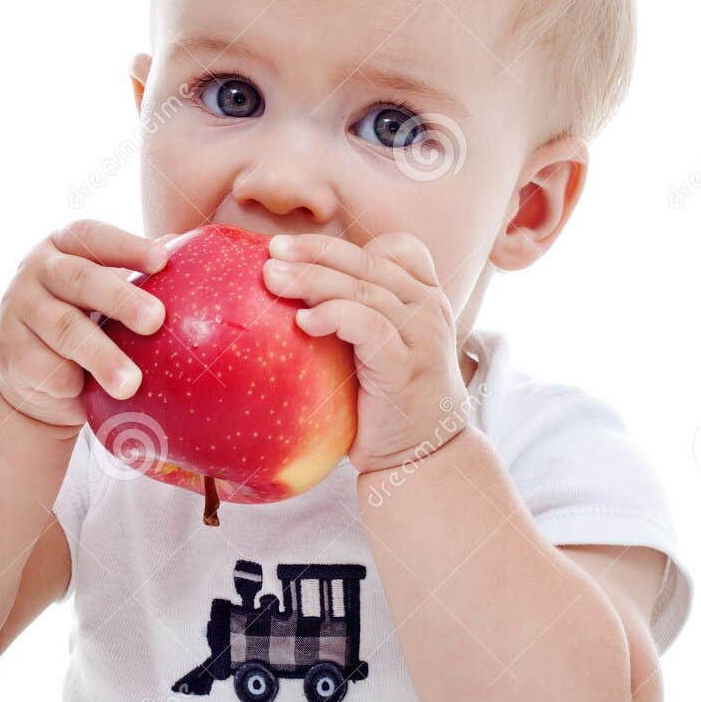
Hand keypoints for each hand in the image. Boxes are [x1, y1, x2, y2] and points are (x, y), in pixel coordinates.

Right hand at [0, 219, 168, 428]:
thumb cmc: (87, 319)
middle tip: (156, 320)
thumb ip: (139, 272)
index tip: (163, 260)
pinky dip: (73, 383)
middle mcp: (36, 270)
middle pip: (81, 280)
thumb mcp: (107, 291)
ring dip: (102, 357)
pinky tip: (88, 395)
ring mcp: (18, 311)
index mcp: (64, 245)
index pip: (93, 236)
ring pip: (66, 330)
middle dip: (121, 299)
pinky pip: (48, 368)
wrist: (34, 376)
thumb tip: (191, 249)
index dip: (127, 246)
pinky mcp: (11, 353)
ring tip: (132, 383)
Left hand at [261, 231, 470, 474]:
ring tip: (271, 277)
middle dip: (314, 251)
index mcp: (424, 297)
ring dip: (312, 279)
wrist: (424, 457)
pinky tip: (303, 320)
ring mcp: (422, 336)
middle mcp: (428, 308)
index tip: (296, 247)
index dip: (346, 244)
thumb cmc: (390, 402)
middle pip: (367, 263)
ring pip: (363, 290)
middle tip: (272, 249)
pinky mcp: (406, 367)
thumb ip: (358, 315)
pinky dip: (335, 315)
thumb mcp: (380, 347)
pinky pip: (369, 327)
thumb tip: (290, 291)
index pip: (397, 248)